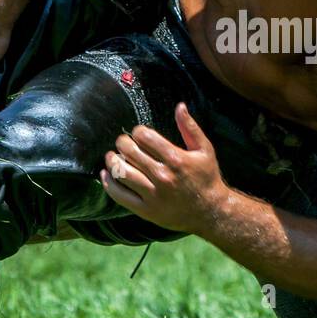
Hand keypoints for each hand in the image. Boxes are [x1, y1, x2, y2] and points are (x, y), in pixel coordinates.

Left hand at [100, 103, 228, 233]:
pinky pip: (120, 195)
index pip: (144, 136)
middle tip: (122, 142)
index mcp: (176, 159)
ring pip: (122, 173)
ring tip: (112, 156)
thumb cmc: (207, 177)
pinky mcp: (146, 210)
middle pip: (130, 152)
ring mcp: (153, 195)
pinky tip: (106, 174)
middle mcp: (163, 176)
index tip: (138, 134)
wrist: (210, 212)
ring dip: (112, 161)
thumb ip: (190, 127)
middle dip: (122, 142)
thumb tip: (179, 106)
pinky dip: (109, 183)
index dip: (137, 131)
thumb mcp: (204, 150)